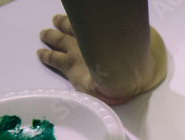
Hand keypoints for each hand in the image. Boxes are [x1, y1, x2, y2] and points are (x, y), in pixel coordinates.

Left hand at [37, 14, 166, 104]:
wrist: (120, 77)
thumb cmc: (129, 63)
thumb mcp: (134, 47)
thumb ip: (133, 40)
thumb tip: (144, 36)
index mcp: (101, 36)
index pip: (91, 24)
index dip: (86, 20)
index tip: (80, 17)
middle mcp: (87, 39)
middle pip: (71, 27)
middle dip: (62, 23)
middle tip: (55, 20)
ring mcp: (76, 51)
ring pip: (58, 40)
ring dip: (51, 36)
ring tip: (44, 33)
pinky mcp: (69, 66)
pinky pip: (53, 59)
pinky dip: (46, 56)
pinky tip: (40, 54)